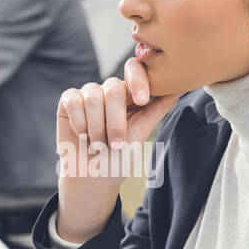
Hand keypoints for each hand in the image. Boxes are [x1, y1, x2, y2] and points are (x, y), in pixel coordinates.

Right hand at [54, 55, 178, 242]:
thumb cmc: (118, 158)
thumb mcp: (141, 132)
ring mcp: (88, 93)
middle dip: (116, 121)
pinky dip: (80, 123)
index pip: (135, 69)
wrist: (93, 178)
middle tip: (116, 144)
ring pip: (94, 96)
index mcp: (130, 93)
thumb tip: (180, 88)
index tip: (142, 100)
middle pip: (114, 88)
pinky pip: (74, 101)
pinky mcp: (68, 101)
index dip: (138, 81)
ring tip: (98, 145)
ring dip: (97, 128)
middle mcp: (109, 89)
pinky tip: (83, 135)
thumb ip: (157, 108)